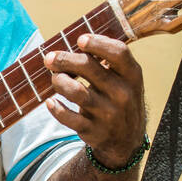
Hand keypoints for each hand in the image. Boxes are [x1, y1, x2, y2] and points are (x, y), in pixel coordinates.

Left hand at [42, 33, 145, 166]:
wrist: (126, 140)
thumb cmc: (119, 98)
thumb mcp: (125, 80)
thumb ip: (107, 62)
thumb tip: (75, 43)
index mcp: (132, 76)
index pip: (118, 53)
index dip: (98, 43)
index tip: (80, 40)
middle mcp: (122, 94)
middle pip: (89, 67)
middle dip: (64, 59)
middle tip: (49, 58)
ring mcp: (108, 114)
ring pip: (75, 91)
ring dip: (59, 81)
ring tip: (55, 79)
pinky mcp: (93, 130)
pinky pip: (68, 117)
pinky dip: (56, 108)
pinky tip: (51, 102)